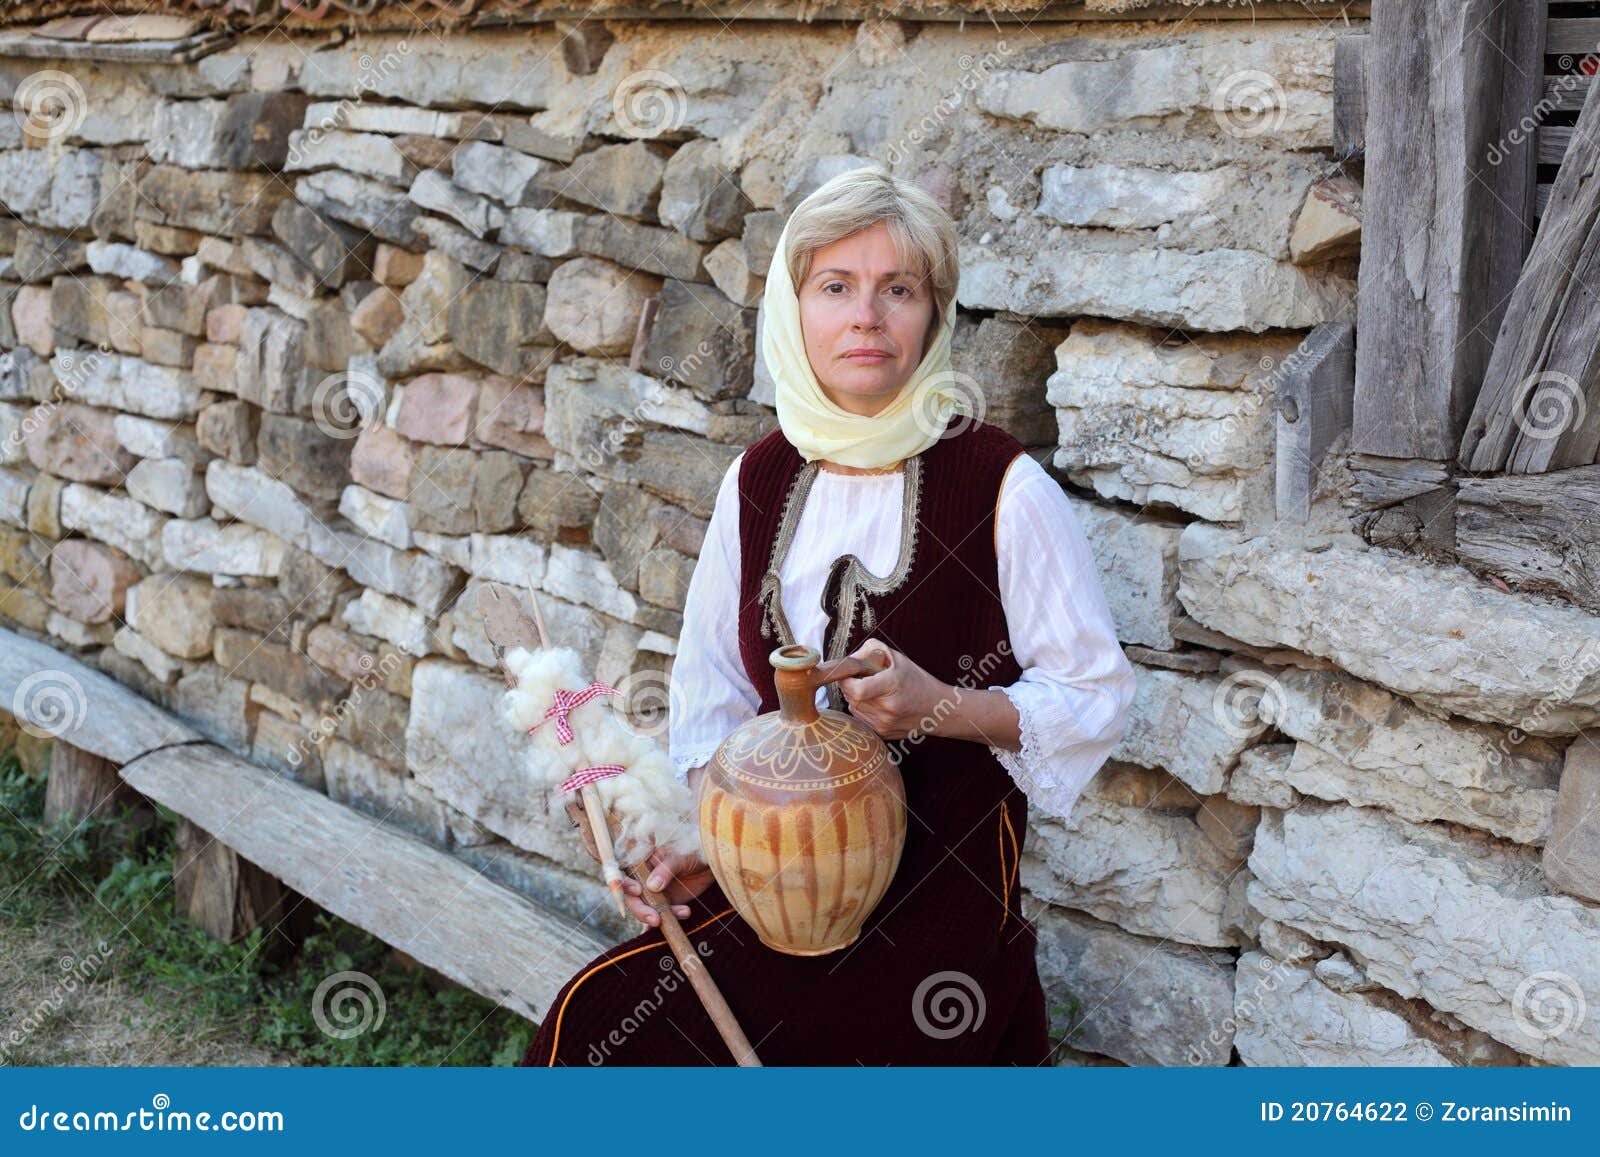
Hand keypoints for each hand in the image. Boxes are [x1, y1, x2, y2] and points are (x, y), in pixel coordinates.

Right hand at [621, 846, 716, 928]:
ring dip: (659, 916)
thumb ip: (665, 870)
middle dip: (641, 911)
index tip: (638, 890)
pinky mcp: (668, 905)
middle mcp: (644, 881)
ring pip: (647, 911)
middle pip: (633, 899)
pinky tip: (683, 916)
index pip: (625, 876)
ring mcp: (655, 895)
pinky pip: (663, 916)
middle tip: (654, 919)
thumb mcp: (680, 857)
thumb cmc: (692, 852)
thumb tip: (651, 886)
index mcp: (642, 864)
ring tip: (683, 912)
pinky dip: (670, 921)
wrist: (710, 863)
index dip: (626, 885)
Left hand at [835, 639, 952, 740]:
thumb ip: (870, 650)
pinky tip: (878, 702)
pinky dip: (863, 708)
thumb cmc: (917, 681)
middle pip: (852, 697)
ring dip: (856, 697)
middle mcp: (888, 707)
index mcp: (892, 685)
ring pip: (853, 707)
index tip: (849, 674)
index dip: (847, 681)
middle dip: (851, 685)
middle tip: (863, 678)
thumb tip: (850, 660)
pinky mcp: (882, 732)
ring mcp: (884, 723)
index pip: (856, 689)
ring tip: (875, 691)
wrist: (937, 710)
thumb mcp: (897, 657)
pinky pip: (861, 717)